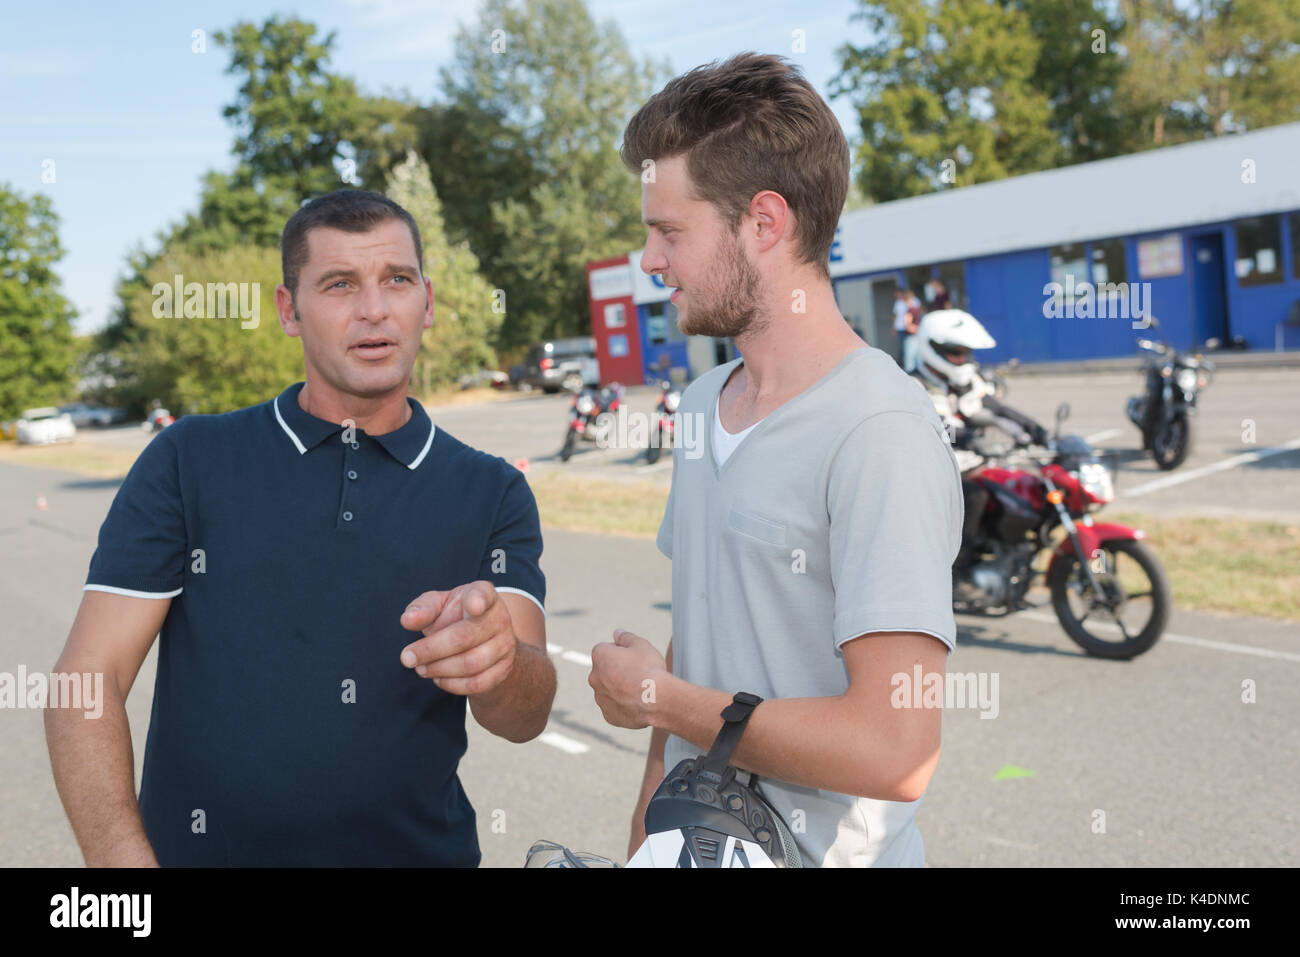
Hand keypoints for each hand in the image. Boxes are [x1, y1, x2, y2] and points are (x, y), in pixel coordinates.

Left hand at [400, 582, 517, 695]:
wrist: (483, 640)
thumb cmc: (455, 616)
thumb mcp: (438, 605)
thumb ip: (423, 609)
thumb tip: (408, 620)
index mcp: (482, 593)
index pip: (482, 595)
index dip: (478, 600)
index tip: (472, 606)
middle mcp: (500, 617)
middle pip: (465, 637)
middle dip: (431, 650)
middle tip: (407, 658)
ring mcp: (505, 644)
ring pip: (470, 664)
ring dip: (439, 669)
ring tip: (421, 668)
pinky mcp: (504, 669)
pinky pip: (477, 683)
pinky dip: (452, 684)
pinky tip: (439, 677)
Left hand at [589, 629, 668, 729]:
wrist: (656, 699)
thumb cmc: (649, 668)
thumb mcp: (641, 644)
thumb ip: (626, 637)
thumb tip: (617, 633)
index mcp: (599, 657)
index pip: (605, 649)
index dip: (620, 651)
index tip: (634, 657)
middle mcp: (594, 678)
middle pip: (605, 670)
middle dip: (617, 670)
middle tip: (638, 673)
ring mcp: (600, 698)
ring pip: (609, 690)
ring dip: (619, 688)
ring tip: (640, 690)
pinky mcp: (609, 715)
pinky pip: (615, 707)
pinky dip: (623, 705)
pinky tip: (638, 703)